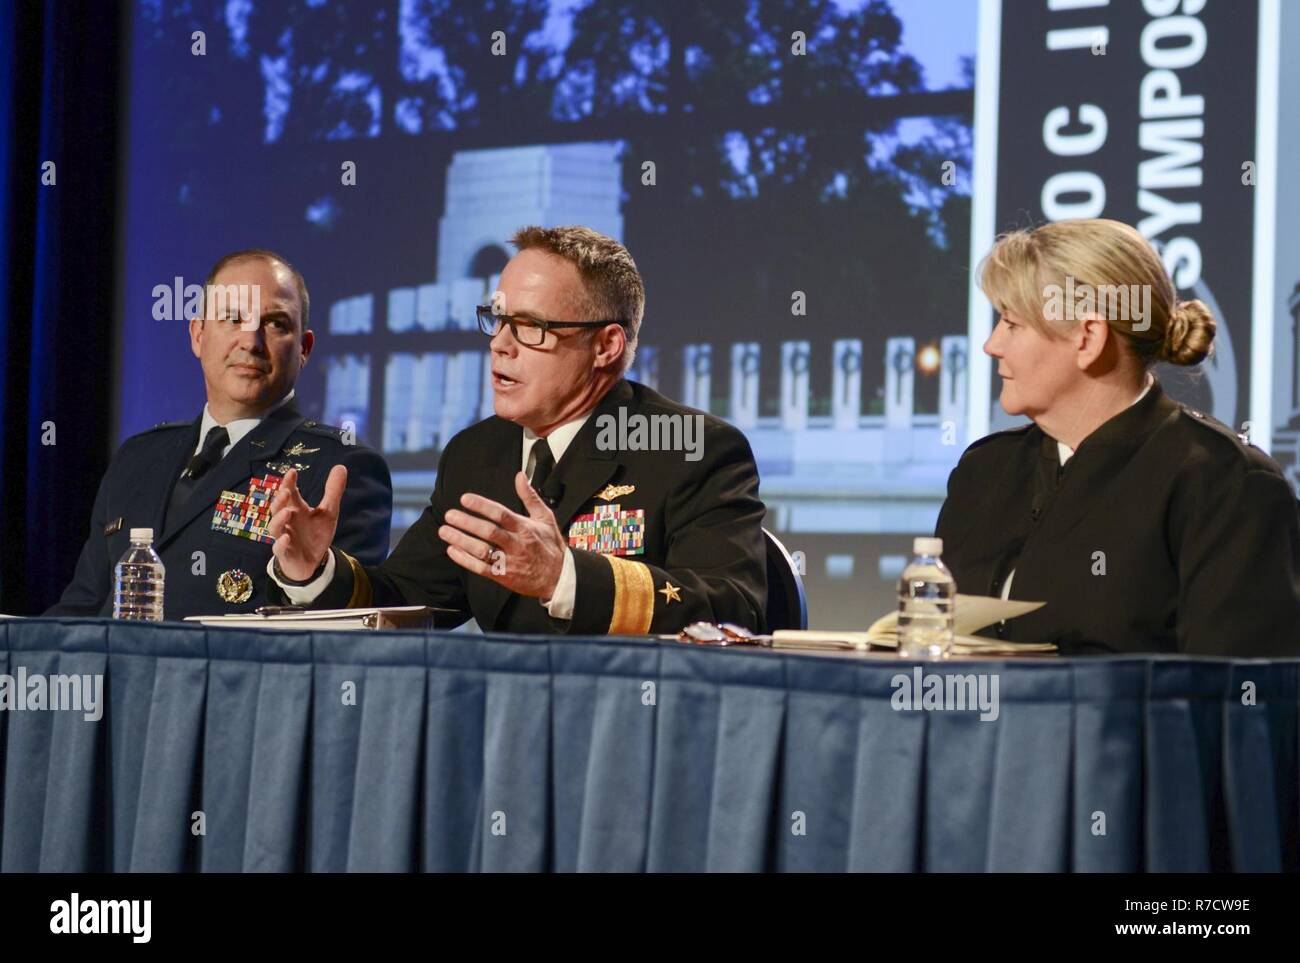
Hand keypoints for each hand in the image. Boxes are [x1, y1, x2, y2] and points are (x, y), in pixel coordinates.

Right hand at [268, 465, 345, 579]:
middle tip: (286, 491)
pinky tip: (286, 538)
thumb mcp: (329, 512)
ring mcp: (284, 537)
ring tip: (287, 512)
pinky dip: (281, 544)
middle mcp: (287, 522)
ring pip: (274, 527)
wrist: (313, 561)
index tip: (292, 472)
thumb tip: (341, 466)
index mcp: (296, 510)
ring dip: (278, 519)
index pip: (290, 493)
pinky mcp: (286, 554)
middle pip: (277, 508)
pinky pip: (279, 549)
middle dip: (280, 500)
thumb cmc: (315, 534)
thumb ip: (333, 491)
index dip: (289, 483)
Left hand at [439, 471, 567, 599]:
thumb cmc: (551, 545)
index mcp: (525, 528)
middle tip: (449, 515)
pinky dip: (465, 560)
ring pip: (482, 551)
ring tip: (445, 531)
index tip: (465, 499)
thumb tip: (520, 476)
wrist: (559, 577)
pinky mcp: (503, 576)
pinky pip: (481, 568)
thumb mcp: (545, 518)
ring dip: (461, 541)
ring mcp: (509, 562)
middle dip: (467, 523)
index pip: (501, 514)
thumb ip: (530, 496)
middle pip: (489, 532)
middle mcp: (516, 544)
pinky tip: (452, 550)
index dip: (482, 506)